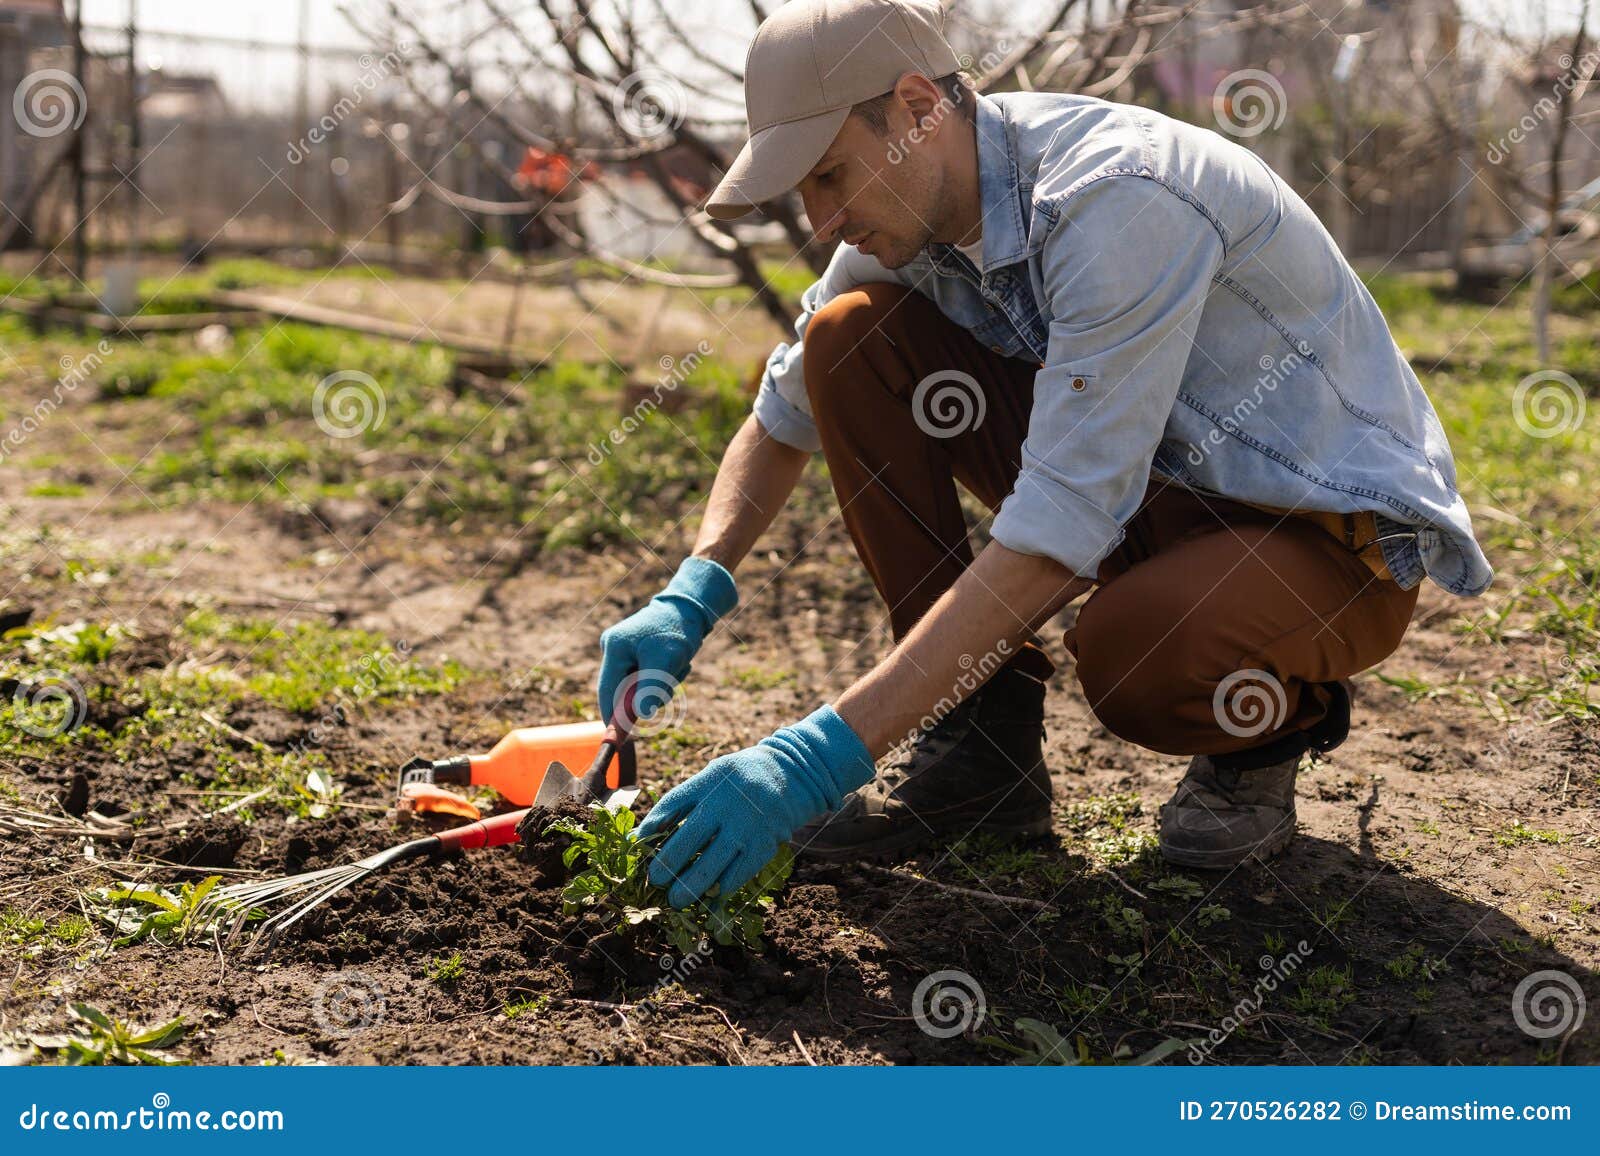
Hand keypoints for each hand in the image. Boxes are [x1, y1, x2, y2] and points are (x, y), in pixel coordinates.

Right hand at [597, 556, 736, 723]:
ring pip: (639, 687)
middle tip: (669, 684)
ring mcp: (625, 650)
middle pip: (623, 691)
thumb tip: (637, 716)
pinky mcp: (638, 653)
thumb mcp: (666, 661)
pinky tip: (677, 661)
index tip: (620, 741)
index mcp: (614, 649)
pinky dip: (664, 676)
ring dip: (661, 685)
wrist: (694, 607)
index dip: (613, 718)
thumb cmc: (678, 630)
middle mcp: (614, 649)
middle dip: (649, 694)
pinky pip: (648, 677)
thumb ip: (649, 688)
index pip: (607, 693)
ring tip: (678, 665)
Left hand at [637, 705, 874, 906]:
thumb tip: (641, 835)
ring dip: (691, 885)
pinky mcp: (767, 841)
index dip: (652, 827)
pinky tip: (712, 894)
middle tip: (654, 882)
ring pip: (713, 862)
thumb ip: (682, 803)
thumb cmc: (741, 780)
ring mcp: (748, 823)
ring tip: (676, 900)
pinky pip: (740, 871)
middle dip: (667, 865)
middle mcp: (727, 801)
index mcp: (709, 780)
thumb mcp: (712, 778)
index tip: (638, 847)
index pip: (672, 804)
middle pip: (689, 838)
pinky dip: (723, 886)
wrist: (794, 772)